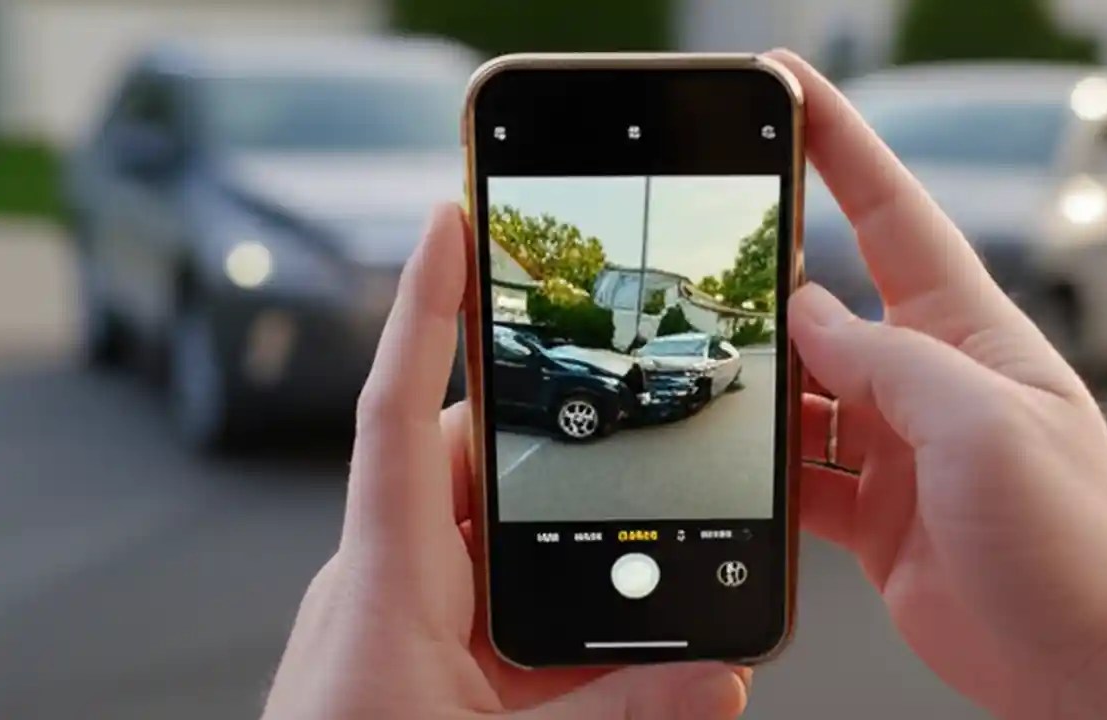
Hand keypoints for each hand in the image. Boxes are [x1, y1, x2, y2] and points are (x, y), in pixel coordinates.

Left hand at [262, 204, 750, 719]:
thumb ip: (619, 717)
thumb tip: (719, 672)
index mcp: (387, 582)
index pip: (399, 410)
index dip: (423, 307)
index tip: (450, 221)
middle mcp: (390, 580)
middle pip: (472, 460)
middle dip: (553, 428)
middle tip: (627, 400)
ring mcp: (407, 615)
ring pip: (493, 529)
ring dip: (565, 523)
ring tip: (638, 526)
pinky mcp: (426, 651)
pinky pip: (493, 589)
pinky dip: (555, 587)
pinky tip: (605, 622)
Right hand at [774, 50, 1106, 717]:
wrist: (1087, 663)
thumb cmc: (1077, 542)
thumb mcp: (983, 425)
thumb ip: (888, 362)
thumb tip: (809, 318)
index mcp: (968, 334)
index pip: (891, 214)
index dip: (839, 145)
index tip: (789, 93)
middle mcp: (927, 381)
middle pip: (829, 304)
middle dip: (770, 277)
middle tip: (709, 260)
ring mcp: (895, 447)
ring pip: (802, 394)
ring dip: (761, 392)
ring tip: (715, 384)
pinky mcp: (871, 511)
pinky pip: (799, 475)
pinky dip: (765, 475)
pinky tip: (742, 473)